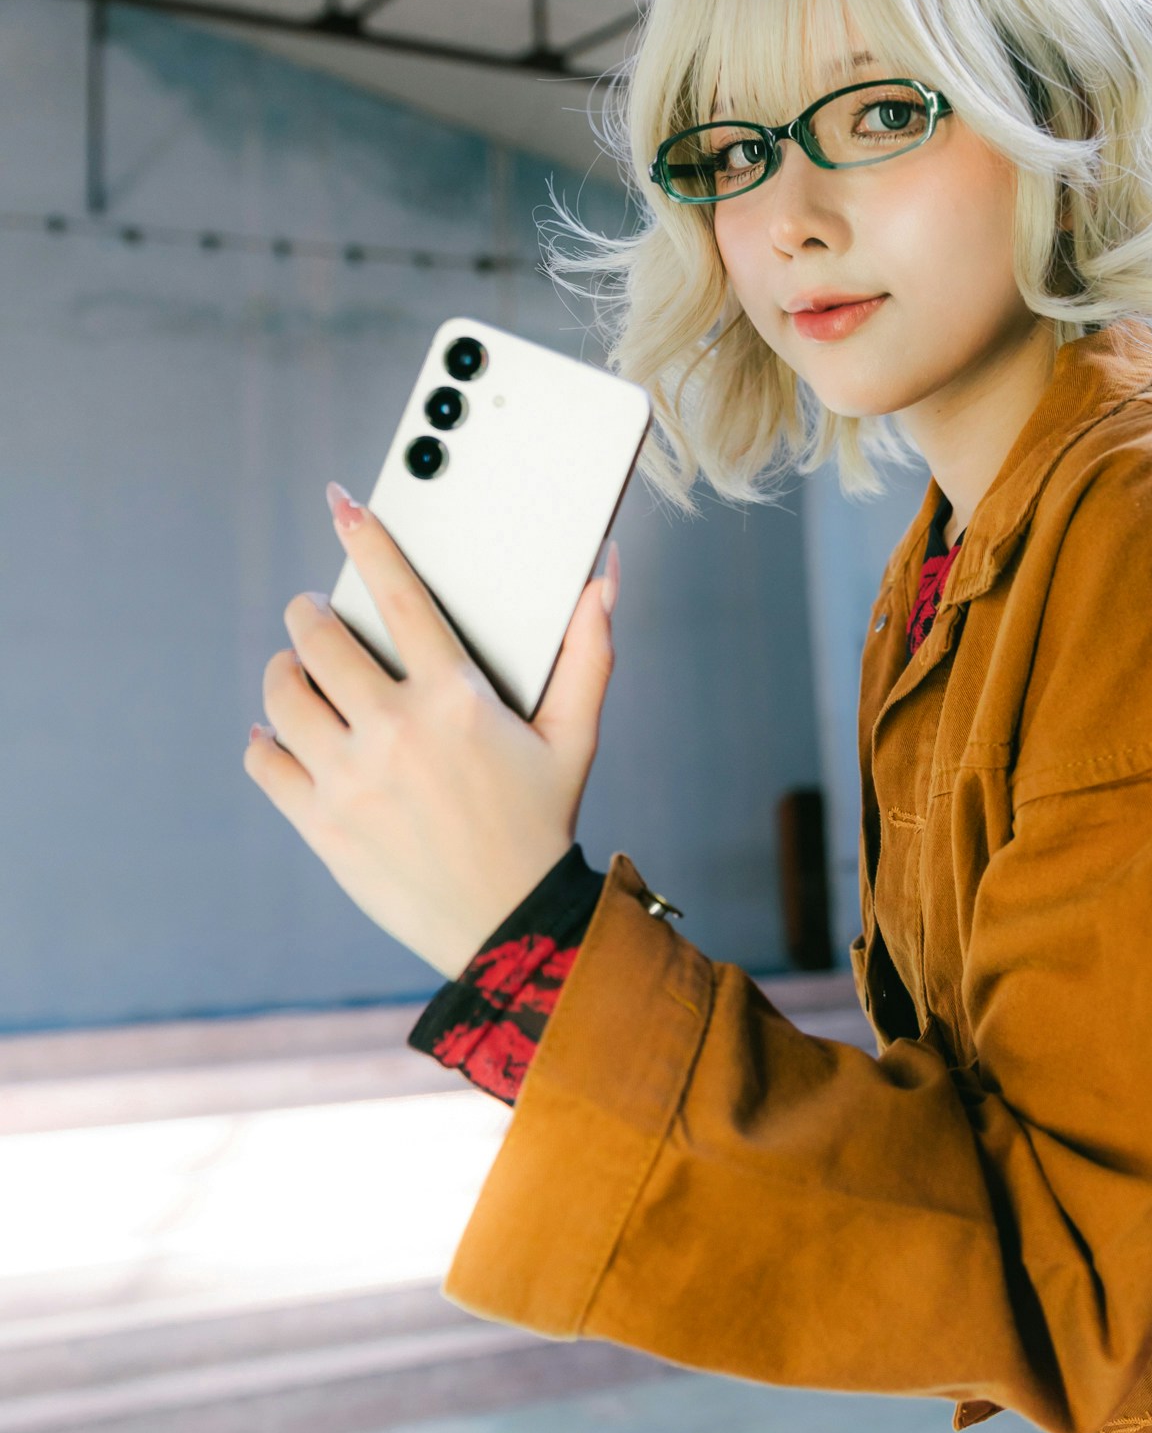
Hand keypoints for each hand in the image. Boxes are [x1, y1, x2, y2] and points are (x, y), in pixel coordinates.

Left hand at [244, 486, 616, 976]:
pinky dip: (265, 741)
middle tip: (314, 611)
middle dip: (309, 611)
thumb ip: (589, 652)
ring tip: (298, 672)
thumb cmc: (542, 823)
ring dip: (284, 672)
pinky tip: (277, 734)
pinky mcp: (321, 823)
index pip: (400, 595)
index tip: (342, 505)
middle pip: (319, 637)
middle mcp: (395, 731)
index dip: (367, 540)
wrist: (510, 927)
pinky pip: (265, 762)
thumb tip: (604, 577)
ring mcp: (351, 778)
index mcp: (456, 699)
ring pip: (282, 695)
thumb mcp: (574, 736)